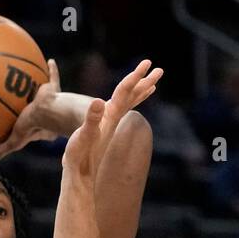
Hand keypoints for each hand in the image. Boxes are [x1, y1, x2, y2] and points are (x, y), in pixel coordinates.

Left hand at [0, 58, 61, 161]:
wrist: (48, 113)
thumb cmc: (32, 127)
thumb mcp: (12, 142)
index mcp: (33, 125)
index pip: (22, 125)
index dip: (15, 123)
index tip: (7, 120)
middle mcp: (41, 113)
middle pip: (30, 107)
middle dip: (23, 104)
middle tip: (16, 98)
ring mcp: (48, 101)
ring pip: (39, 91)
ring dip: (35, 85)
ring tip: (28, 76)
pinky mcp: (53, 89)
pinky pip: (53, 76)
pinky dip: (53, 69)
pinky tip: (50, 60)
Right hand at [62, 59, 162, 177]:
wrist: (80, 174)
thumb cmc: (79, 155)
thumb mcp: (83, 135)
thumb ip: (92, 119)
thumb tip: (98, 101)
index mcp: (109, 116)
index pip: (124, 92)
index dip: (134, 76)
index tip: (146, 63)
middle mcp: (113, 119)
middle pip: (132, 96)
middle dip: (145, 82)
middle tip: (160, 70)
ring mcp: (110, 124)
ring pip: (129, 103)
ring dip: (140, 91)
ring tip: (153, 84)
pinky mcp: (105, 128)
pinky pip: (121, 111)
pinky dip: (128, 103)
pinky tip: (129, 102)